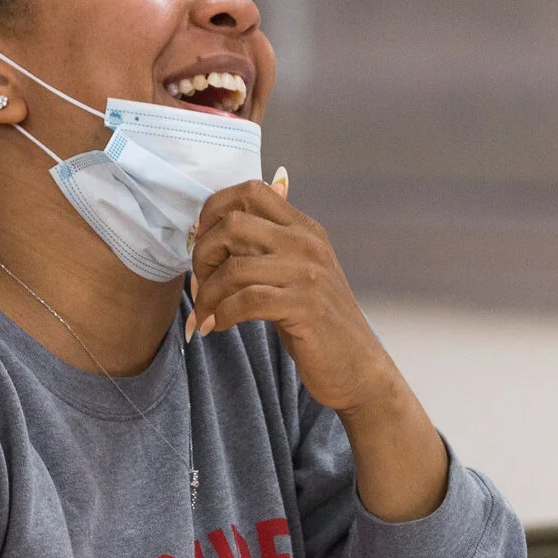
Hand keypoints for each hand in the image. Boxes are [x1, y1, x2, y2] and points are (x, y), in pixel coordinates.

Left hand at [184, 180, 402, 415]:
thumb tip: (235, 213)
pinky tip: (220, 326)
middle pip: (234, 224)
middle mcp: (307, 244)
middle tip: (200, 283)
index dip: (214, 210)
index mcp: (305, 229)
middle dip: (203, 253)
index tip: (201, 240)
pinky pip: (246, 301)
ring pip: (234, 267)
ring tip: (205, 313)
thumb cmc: (319, 322)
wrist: (357, 366)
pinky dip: (223, 315)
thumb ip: (270, 243)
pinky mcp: (305, 306)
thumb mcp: (298, 272)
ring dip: (207, 294)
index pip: (251, 190)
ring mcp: (308, 274)